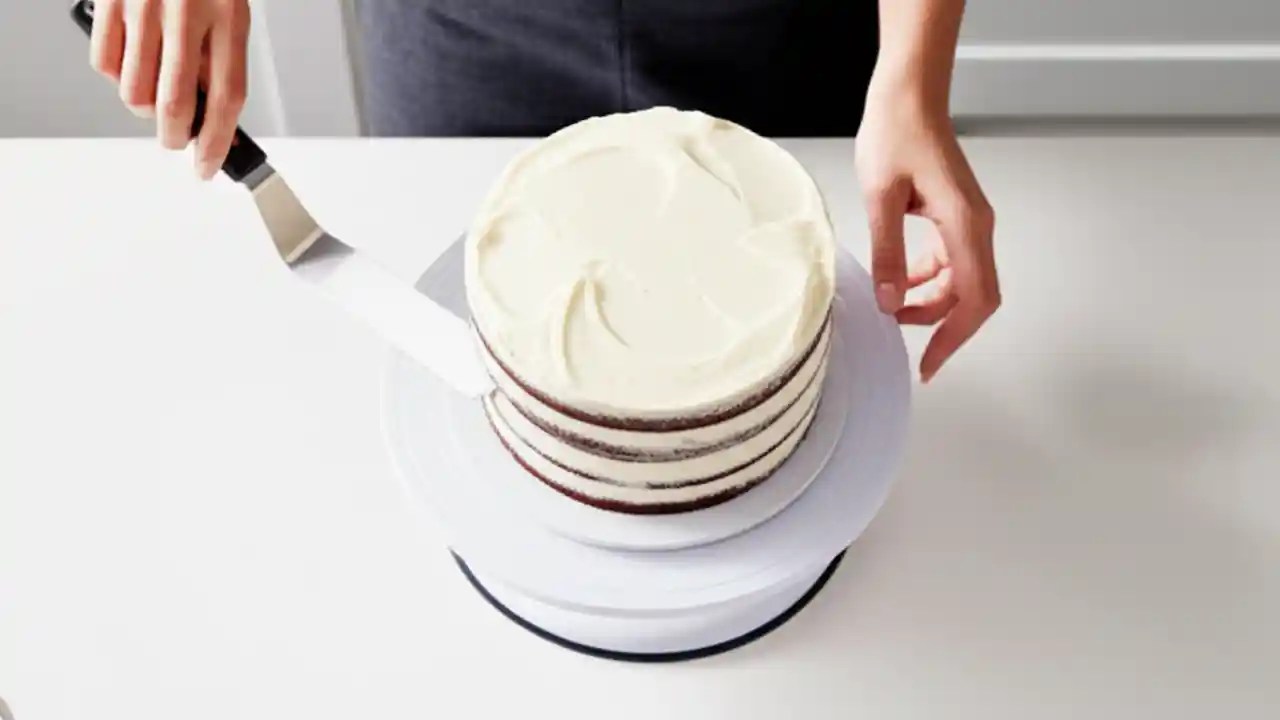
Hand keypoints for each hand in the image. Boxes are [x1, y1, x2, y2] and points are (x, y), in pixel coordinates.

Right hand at [88, 0, 250, 179]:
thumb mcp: (230, 9)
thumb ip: (220, 59)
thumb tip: (211, 114)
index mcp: (228, 15)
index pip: (227, 97)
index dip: (217, 141)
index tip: (210, 165)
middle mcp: (185, 11)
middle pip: (175, 103)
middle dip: (176, 137)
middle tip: (179, 141)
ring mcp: (142, 6)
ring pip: (132, 91)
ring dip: (144, 108)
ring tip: (155, 95)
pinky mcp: (109, 0)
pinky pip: (103, 62)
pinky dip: (115, 76)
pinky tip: (133, 64)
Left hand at [855, 89, 999, 382]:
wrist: (909, 95)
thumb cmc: (896, 134)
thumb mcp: (881, 197)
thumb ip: (888, 253)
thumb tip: (891, 302)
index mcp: (966, 224)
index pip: (975, 297)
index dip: (955, 337)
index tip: (930, 364)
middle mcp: (977, 225)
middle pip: (975, 296)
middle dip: (945, 327)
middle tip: (911, 352)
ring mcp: (969, 221)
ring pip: (963, 281)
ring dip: (933, 302)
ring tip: (893, 310)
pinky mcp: (956, 215)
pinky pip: (952, 261)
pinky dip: (930, 279)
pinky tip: (900, 281)